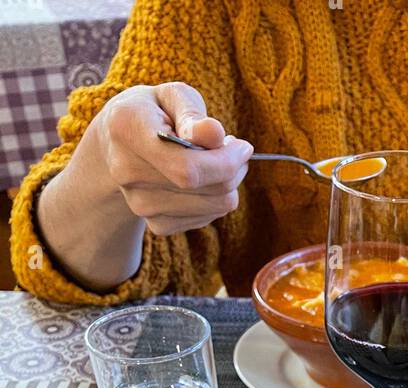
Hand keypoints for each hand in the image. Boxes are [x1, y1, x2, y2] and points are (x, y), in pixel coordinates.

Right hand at [85, 82, 252, 234]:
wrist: (119, 144)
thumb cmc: (155, 112)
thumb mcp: (172, 96)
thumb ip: (193, 112)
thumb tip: (216, 135)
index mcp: (128, 130)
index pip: (187, 168)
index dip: (225, 162)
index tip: (242, 147)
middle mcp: (128, 172)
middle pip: (206, 189)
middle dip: (233, 170)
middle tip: (235, 149)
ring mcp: (140, 204)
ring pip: (214, 207)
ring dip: (228, 184)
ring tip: (216, 160)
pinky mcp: (155, 225)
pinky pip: (206, 219)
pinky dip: (215, 201)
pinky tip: (203, 182)